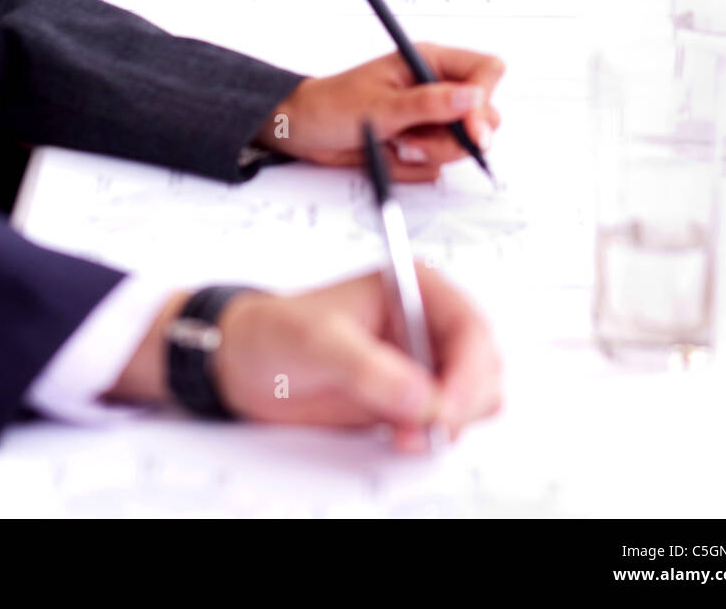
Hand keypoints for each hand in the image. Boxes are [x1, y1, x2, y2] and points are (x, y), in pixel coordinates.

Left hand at [108, 271, 502, 449]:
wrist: (243, 364)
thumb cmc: (274, 331)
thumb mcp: (318, 342)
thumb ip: (371, 369)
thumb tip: (424, 399)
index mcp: (413, 288)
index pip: (469, 328)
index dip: (470, 372)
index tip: (448, 410)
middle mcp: (423, 324)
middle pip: (482, 367)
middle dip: (462, 403)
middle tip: (425, 431)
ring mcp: (418, 364)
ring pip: (471, 399)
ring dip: (448, 424)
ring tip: (401, 433)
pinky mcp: (406, 400)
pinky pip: (442, 424)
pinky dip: (430, 437)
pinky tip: (396, 437)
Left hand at [255, 44, 503, 180]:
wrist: (303, 132)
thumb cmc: (332, 105)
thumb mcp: (381, 106)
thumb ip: (429, 105)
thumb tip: (472, 98)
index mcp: (428, 62)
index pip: (484, 71)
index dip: (484, 100)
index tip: (473, 130)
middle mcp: (434, 88)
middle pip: (481, 115)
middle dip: (453, 137)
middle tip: (415, 141)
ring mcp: (428, 118)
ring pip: (460, 144)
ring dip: (430, 153)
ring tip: (397, 145)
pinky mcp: (420, 142)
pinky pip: (436, 163)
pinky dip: (414, 166)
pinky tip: (390, 154)